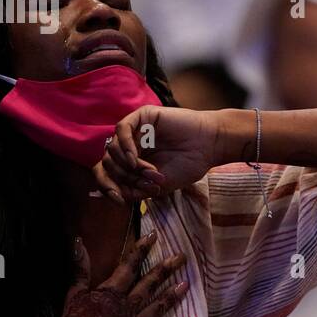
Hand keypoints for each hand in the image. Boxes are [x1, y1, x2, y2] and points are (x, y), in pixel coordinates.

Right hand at [58, 232, 188, 316]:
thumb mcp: (74, 295)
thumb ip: (79, 270)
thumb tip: (79, 243)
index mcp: (113, 293)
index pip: (129, 266)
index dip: (140, 250)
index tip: (154, 236)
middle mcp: (128, 307)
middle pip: (149, 284)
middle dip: (166, 269)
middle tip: (183, 257)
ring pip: (156, 308)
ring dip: (171, 296)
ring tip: (186, 285)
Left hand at [93, 105, 222, 202]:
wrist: (209, 147)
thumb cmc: (188, 166)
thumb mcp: (157, 187)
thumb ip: (135, 191)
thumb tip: (115, 194)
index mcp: (132, 162)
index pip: (106, 173)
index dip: (107, 186)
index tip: (118, 198)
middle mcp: (131, 146)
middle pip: (107, 163)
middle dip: (125, 178)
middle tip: (148, 183)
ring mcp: (135, 131)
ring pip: (111, 149)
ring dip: (129, 166)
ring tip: (151, 172)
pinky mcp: (142, 117)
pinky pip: (121, 129)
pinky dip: (125, 146)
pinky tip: (135, 158)